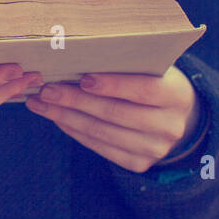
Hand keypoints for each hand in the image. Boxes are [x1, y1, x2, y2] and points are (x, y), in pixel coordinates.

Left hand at [24, 66, 200, 173]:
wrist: (175, 117)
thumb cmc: (153, 81)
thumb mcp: (151, 68)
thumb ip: (126, 63)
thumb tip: (76, 55)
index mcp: (178, 95)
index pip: (144, 90)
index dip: (113, 85)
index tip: (83, 77)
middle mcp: (170, 126)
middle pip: (115, 113)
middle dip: (76, 100)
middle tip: (47, 89)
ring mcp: (155, 150)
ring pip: (102, 132)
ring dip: (66, 116)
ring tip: (41, 102)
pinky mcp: (138, 164)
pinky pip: (99, 147)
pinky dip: (73, 130)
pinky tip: (56, 116)